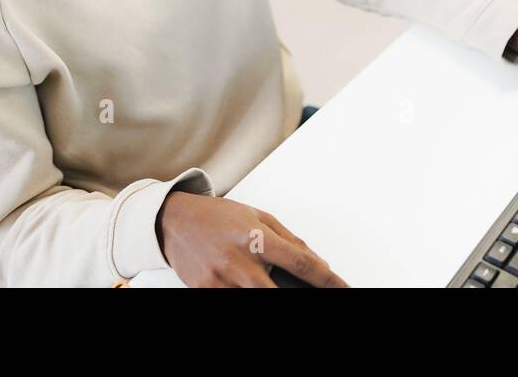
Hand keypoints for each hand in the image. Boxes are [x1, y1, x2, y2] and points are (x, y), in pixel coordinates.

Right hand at [156, 192, 348, 287]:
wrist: (174, 221)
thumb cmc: (218, 216)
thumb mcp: (259, 217)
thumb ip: (289, 240)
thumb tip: (317, 262)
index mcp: (257, 236)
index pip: (301, 262)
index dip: (328, 279)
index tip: (343, 287)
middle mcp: (240, 259)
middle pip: (277, 293)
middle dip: (298, 298)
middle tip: (315, 297)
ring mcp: (221, 278)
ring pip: (255, 300)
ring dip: (270, 294)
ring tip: (274, 285)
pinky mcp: (206, 290)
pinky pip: (232, 300)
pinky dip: (244, 295)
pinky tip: (249, 286)